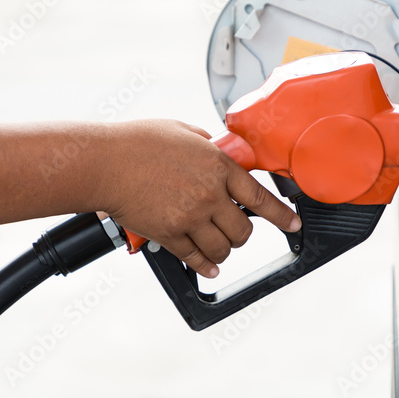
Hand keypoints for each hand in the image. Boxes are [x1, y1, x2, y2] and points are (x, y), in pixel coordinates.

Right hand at [97, 120, 300, 277]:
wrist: (104, 163)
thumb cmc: (139, 142)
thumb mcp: (183, 131)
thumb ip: (207, 145)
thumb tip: (218, 153)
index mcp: (218, 166)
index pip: (262, 197)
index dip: (282, 215)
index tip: (294, 225)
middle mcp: (209, 194)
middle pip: (244, 230)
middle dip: (243, 233)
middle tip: (236, 230)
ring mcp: (190, 217)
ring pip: (223, 249)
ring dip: (223, 251)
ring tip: (217, 246)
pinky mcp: (169, 234)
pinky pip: (195, 258)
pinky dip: (204, 265)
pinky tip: (208, 266)